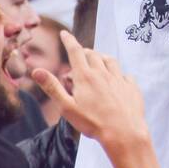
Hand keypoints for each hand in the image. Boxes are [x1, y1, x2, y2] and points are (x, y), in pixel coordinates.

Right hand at [32, 30, 149, 154]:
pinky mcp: (132, 88)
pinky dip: (119, 73)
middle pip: (93, 55)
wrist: (124, 134)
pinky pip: (125, 75)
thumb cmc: (93, 123)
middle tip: (80, 53)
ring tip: (98, 60)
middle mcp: (103, 74)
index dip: (69, 40)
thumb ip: (52, 88)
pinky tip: (118, 79)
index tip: (64, 33)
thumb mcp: (67, 107)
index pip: (75, 51)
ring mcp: (119, 80)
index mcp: (85, 77)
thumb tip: (36, 71)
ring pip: (110, 61)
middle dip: (85, 51)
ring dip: (102, 58)